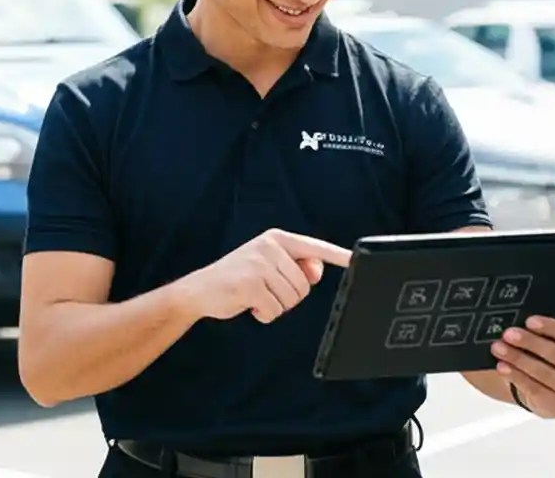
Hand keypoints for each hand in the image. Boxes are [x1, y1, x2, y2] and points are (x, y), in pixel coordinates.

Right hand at [183, 228, 351, 323]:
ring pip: (292, 299)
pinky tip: (247, 304)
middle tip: (265, 292)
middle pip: (304, 285)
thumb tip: (315, 271)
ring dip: (276, 306)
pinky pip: (275, 310)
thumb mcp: (267, 267)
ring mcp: (259, 264)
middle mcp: (269, 247)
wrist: (199, 290)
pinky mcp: (251, 284)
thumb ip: (294, 268)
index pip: (313, 247)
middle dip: (288, 297)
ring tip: (255, 296)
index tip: (355, 259)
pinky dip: (264, 315)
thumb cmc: (238, 279)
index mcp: (276, 239)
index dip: (337, 255)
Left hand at [491, 316, 554, 418]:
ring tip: (498, 348)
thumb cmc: (553, 357)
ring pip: (544, 372)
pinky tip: (502, 366)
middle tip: (508, 334)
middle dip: (530, 342)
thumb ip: (547, 332)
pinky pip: (534, 389)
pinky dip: (515, 376)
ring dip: (518, 358)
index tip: (529, 321)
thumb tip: (521, 323)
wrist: (550, 389)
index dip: (551, 327)